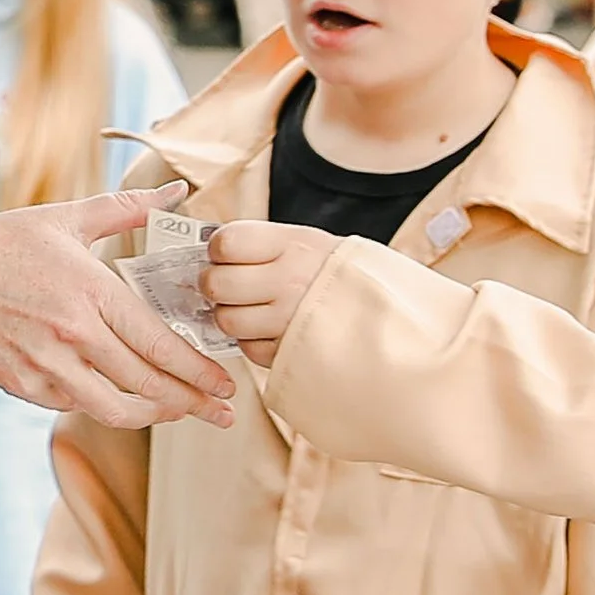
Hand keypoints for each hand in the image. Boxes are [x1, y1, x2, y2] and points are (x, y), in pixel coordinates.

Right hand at [0, 190, 235, 428]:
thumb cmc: (0, 243)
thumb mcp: (65, 218)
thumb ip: (126, 208)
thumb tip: (175, 191)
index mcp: (91, 292)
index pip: (159, 344)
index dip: (199, 371)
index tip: (227, 385)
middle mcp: (73, 334)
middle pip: (148, 383)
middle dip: (193, 402)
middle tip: (223, 414)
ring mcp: (47, 366)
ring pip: (116, 407)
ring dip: (155, 415)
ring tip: (180, 413)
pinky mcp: (24, 387)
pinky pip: (78, 406)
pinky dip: (107, 406)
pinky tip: (127, 402)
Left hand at [202, 221, 340, 364]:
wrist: (385, 311)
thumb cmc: (334, 272)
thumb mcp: (305, 241)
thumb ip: (259, 244)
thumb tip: (209, 251)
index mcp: (294, 245)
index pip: (226, 243)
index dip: (218, 249)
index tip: (225, 254)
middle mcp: (291, 282)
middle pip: (217, 284)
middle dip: (215, 284)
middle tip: (228, 283)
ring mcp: (289, 320)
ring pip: (227, 320)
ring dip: (231, 314)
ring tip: (251, 307)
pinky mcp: (289, 353)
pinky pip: (247, 348)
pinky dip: (251, 339)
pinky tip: (269, 327)